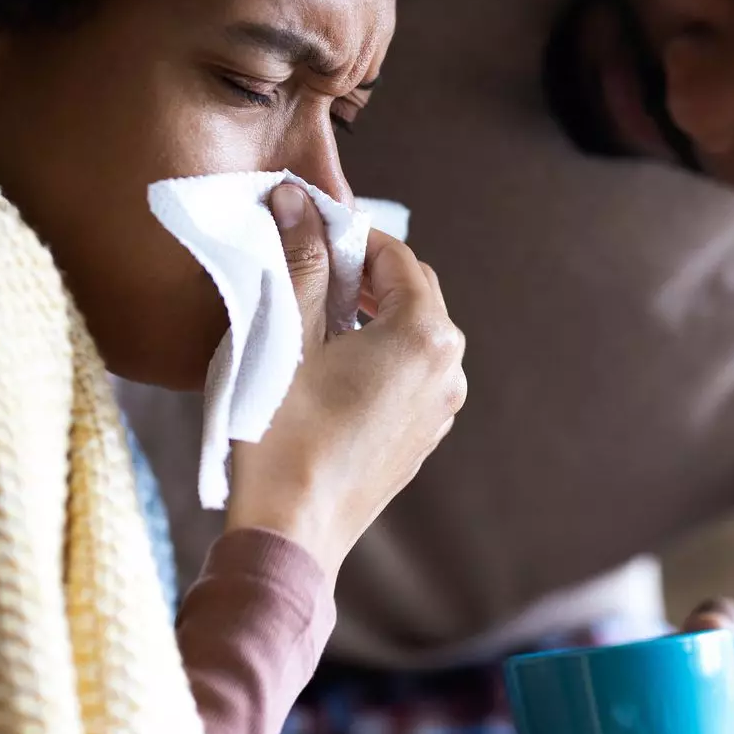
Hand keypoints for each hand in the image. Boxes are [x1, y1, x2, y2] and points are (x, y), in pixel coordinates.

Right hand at [224, 185, 466, 579]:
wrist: (293, 533)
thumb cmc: (285, 436)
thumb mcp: (288, 337)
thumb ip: (301, 263)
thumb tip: (297, 201)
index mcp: (425, 336)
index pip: (395, 255)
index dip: (349, 235)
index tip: (306, 228)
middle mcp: (449, 368)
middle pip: (412, 291)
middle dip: (364, 272)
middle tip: (307, 267)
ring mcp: (442, 407)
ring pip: (413, 334)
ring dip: (372, 313)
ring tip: (314, 315)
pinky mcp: (424, 435)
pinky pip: (409, 373)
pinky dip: (379, 353)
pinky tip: (330, 363)